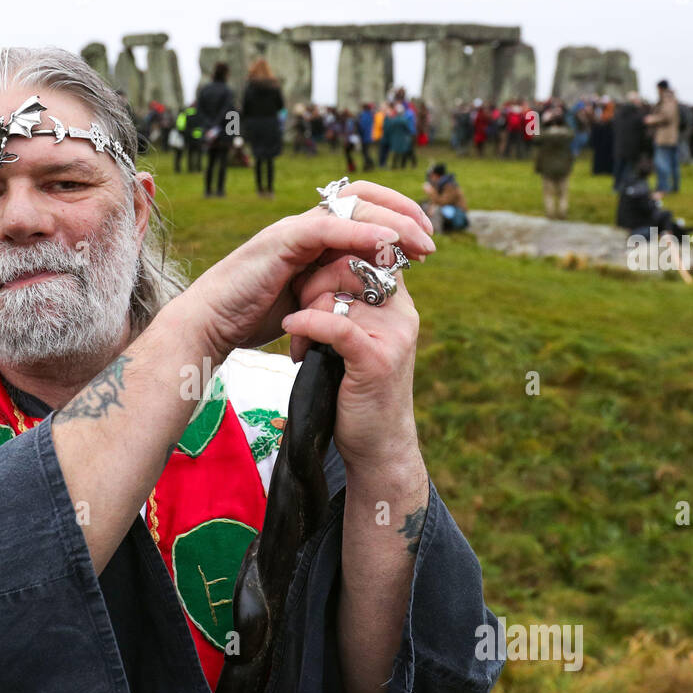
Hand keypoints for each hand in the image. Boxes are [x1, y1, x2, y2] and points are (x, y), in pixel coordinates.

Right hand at [183, 180, 436, 354]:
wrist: (211, 323)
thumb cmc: (251, 314)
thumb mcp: (305, 300)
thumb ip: (331, 287)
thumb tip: (363, 291)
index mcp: (312, 236)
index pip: (361, 207)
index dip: (397, 217)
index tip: (424, 243)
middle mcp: (305, 225)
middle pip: (363, 195)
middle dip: (404, 212)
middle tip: (431, 239)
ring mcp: (293, 229)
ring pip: (353, 206)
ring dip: (393, 222)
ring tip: (420, 242)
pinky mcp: (282, 241)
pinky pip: (330, 227)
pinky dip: (362, 232)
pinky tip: (387, 244)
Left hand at [277, 181, 432, 473]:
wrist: (376, 445)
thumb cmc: (357, 389)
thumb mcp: (356, 337)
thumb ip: (349, 302)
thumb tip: (320, 264)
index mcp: (396, 300)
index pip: (368, 247)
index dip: (331, 250)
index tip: (303, 270)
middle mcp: (401, 311)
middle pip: (347, 264)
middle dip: (311, 282)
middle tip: (298, 313)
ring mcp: (392, 333)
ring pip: (335, 293)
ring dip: (305, 311)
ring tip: (299, 342)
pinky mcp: (376, 359)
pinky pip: (334, 324)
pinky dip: (305, 324)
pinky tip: (292, 334)